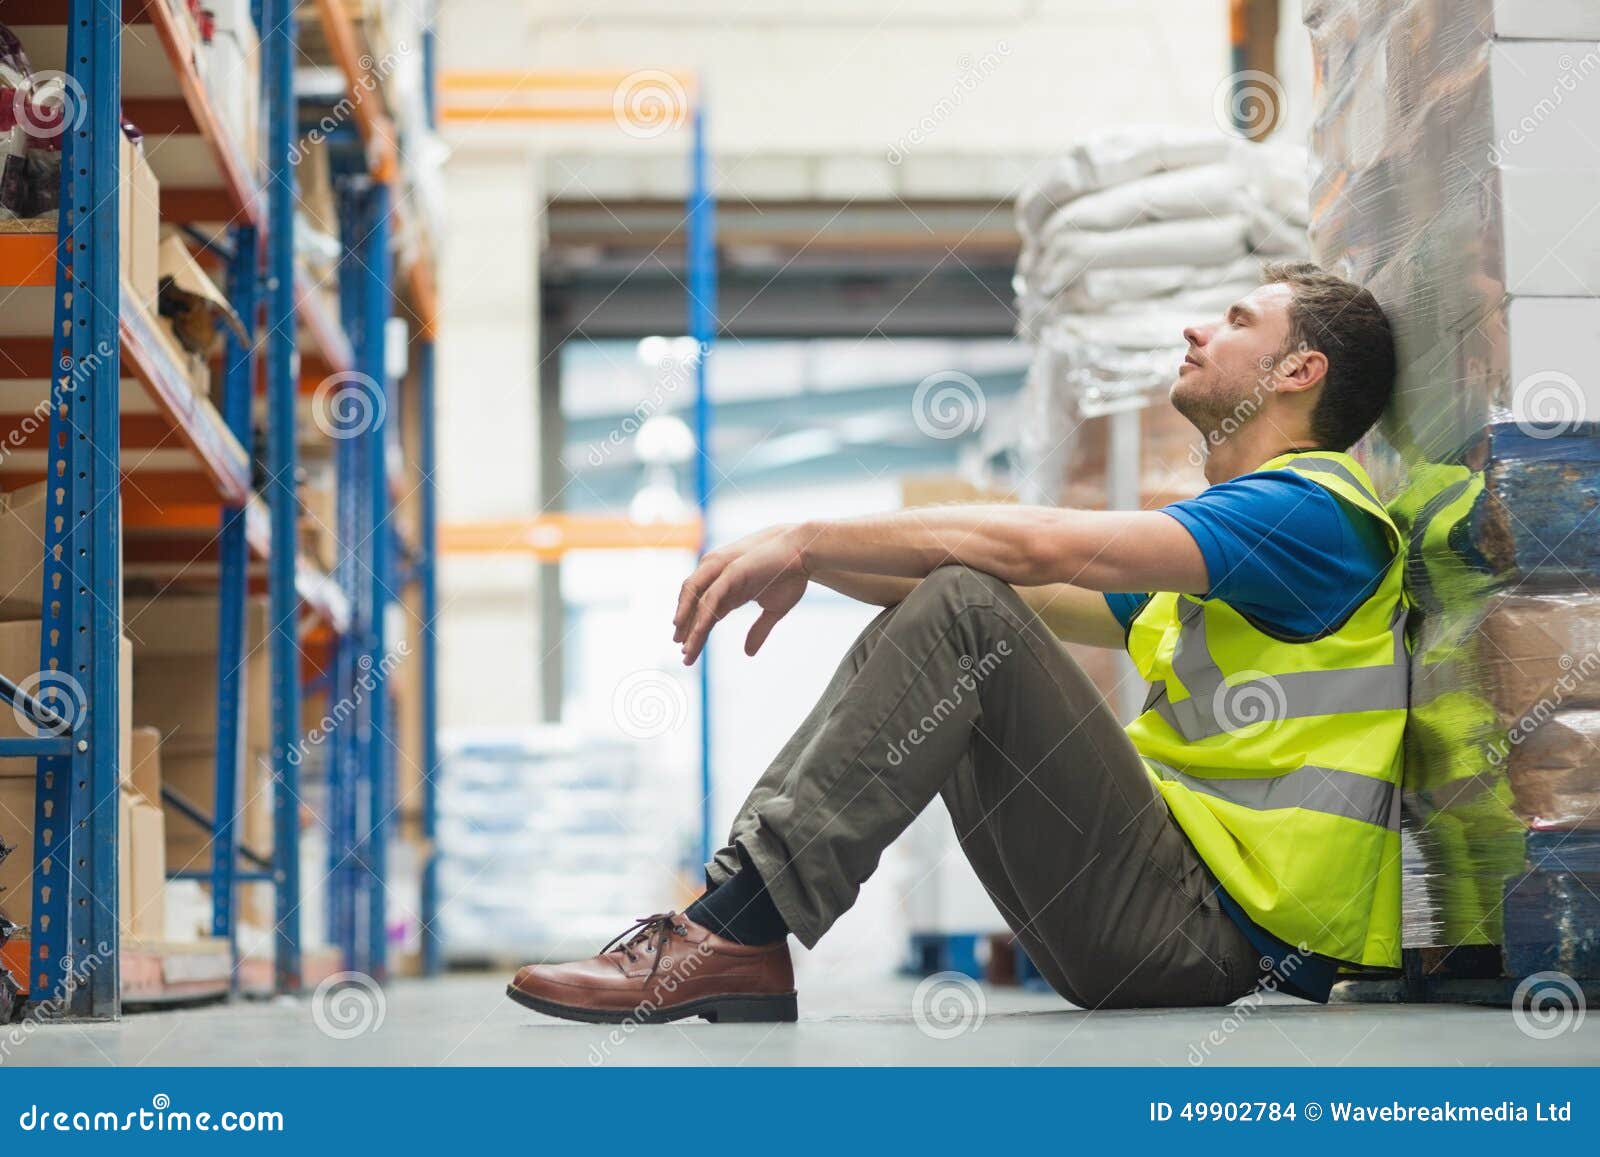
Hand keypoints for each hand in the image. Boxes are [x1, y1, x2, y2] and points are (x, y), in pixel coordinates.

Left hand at [673, 525, 809, 664]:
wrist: (805, 551)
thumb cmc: (791, 576)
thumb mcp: (774, 610)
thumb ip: (759, 630)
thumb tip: (748, 653)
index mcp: (729, 590)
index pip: (705, 615)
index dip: (696, 635)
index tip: (689, 655)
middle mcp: (721, 581)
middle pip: (696, 608)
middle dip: (687, 632)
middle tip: (684, 656)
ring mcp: (723, 574)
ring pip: (697, 601)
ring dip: (688, 623)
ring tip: (683, 646)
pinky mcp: (732, 571)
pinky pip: (712, 596)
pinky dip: (703, 614)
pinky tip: (697, 631)